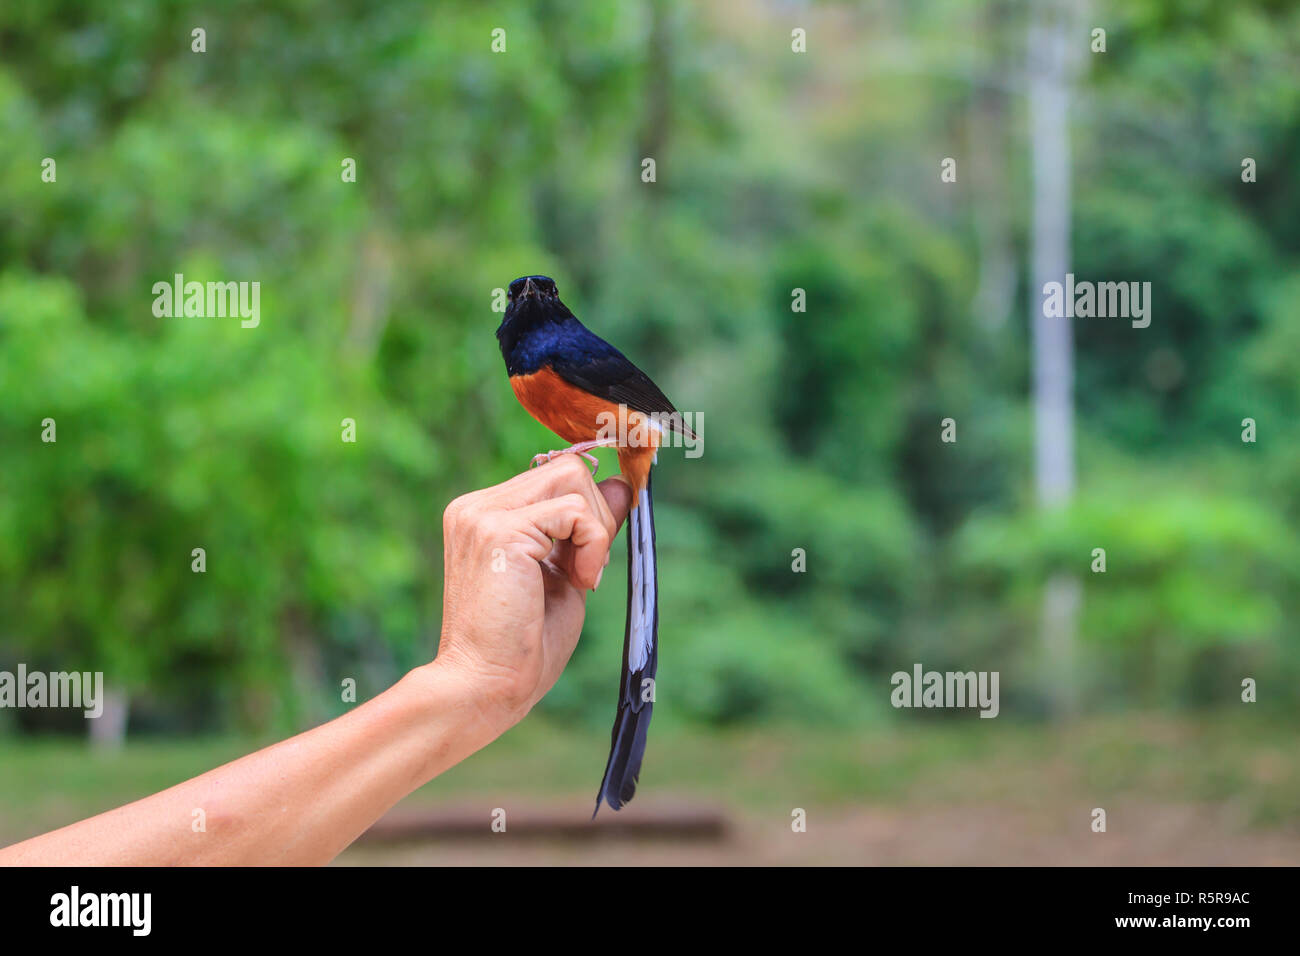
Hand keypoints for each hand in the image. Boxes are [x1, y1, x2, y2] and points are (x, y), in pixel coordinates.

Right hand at [434, 455, 632, 732]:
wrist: (484, 686)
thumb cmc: (522, 644)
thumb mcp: (565, 573)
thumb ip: (586, 528)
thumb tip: (620, 483)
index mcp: (483, 514)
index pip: (554, 476)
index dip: (588, 512)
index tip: (590, 561)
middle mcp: (475, 507)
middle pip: (568, 468)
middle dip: (597, 517)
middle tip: (587, 573)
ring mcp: (482, 514)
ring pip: (573, 477)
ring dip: (596, 529)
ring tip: (581, 578)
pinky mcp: (500, 530)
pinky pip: (575, 510)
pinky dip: (594, 544)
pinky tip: (580, 582)